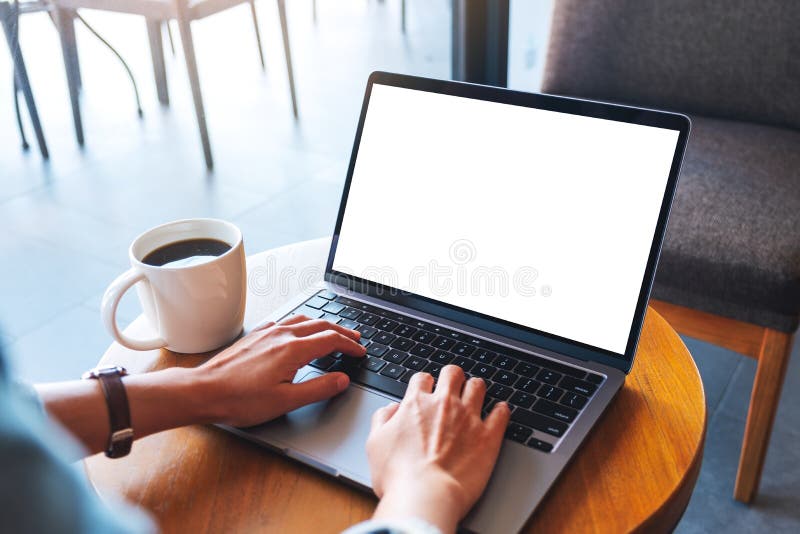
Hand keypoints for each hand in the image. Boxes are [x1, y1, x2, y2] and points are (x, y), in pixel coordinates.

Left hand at [197, 315, 366, 426]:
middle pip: (320, 325)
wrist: (204, 392)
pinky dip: (301, 325)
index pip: (331, 340)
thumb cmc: (240, 399)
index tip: (360, 352)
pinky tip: (297, 332)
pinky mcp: (254, 336)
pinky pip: (285, 322)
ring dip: (322, 325)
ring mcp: (266, 333)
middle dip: (341, 331)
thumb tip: (342, 380)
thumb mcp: (286, 401)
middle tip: (355, 339)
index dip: (350, 346)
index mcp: (293, 349)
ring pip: (302, 320)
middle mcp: (281, 335)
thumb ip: (318, 388)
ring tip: (332, 332)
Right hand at [366, 365, 510, 532]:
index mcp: (416, 404)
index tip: (426, 390)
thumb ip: (382, 420)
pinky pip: (501, 413)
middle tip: (452, 386)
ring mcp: (468, 418)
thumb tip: (391, 409)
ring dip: (475, 388)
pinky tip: (500, 411)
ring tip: (475, 394)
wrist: (424, 496)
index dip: (424, 383)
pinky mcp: (488, 436)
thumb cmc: (398, 476)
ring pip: (477, 386)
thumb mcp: (375, 444)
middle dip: (452, 377)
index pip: (422, 378)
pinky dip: (501, 410)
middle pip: (453, 373)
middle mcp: (444, 404)